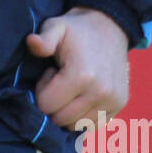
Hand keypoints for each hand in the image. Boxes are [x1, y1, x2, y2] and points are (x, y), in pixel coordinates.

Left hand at [24, 7, 128, 130]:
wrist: (110, 27)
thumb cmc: (76, 30)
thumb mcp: (56, 27)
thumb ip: (44, 38)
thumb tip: (32, 42)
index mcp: (82, 75)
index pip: (46, 105)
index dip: (42, 90)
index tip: (51, 72)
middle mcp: (100, 92)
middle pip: (60, 119)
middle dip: (54, 102)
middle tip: (60, 80)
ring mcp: (112, 100)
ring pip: (75, 125)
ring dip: (68, 109)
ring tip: (72, 86)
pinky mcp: (119, 105)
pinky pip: (92, 125)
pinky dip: (82, 115)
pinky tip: (83, 94)